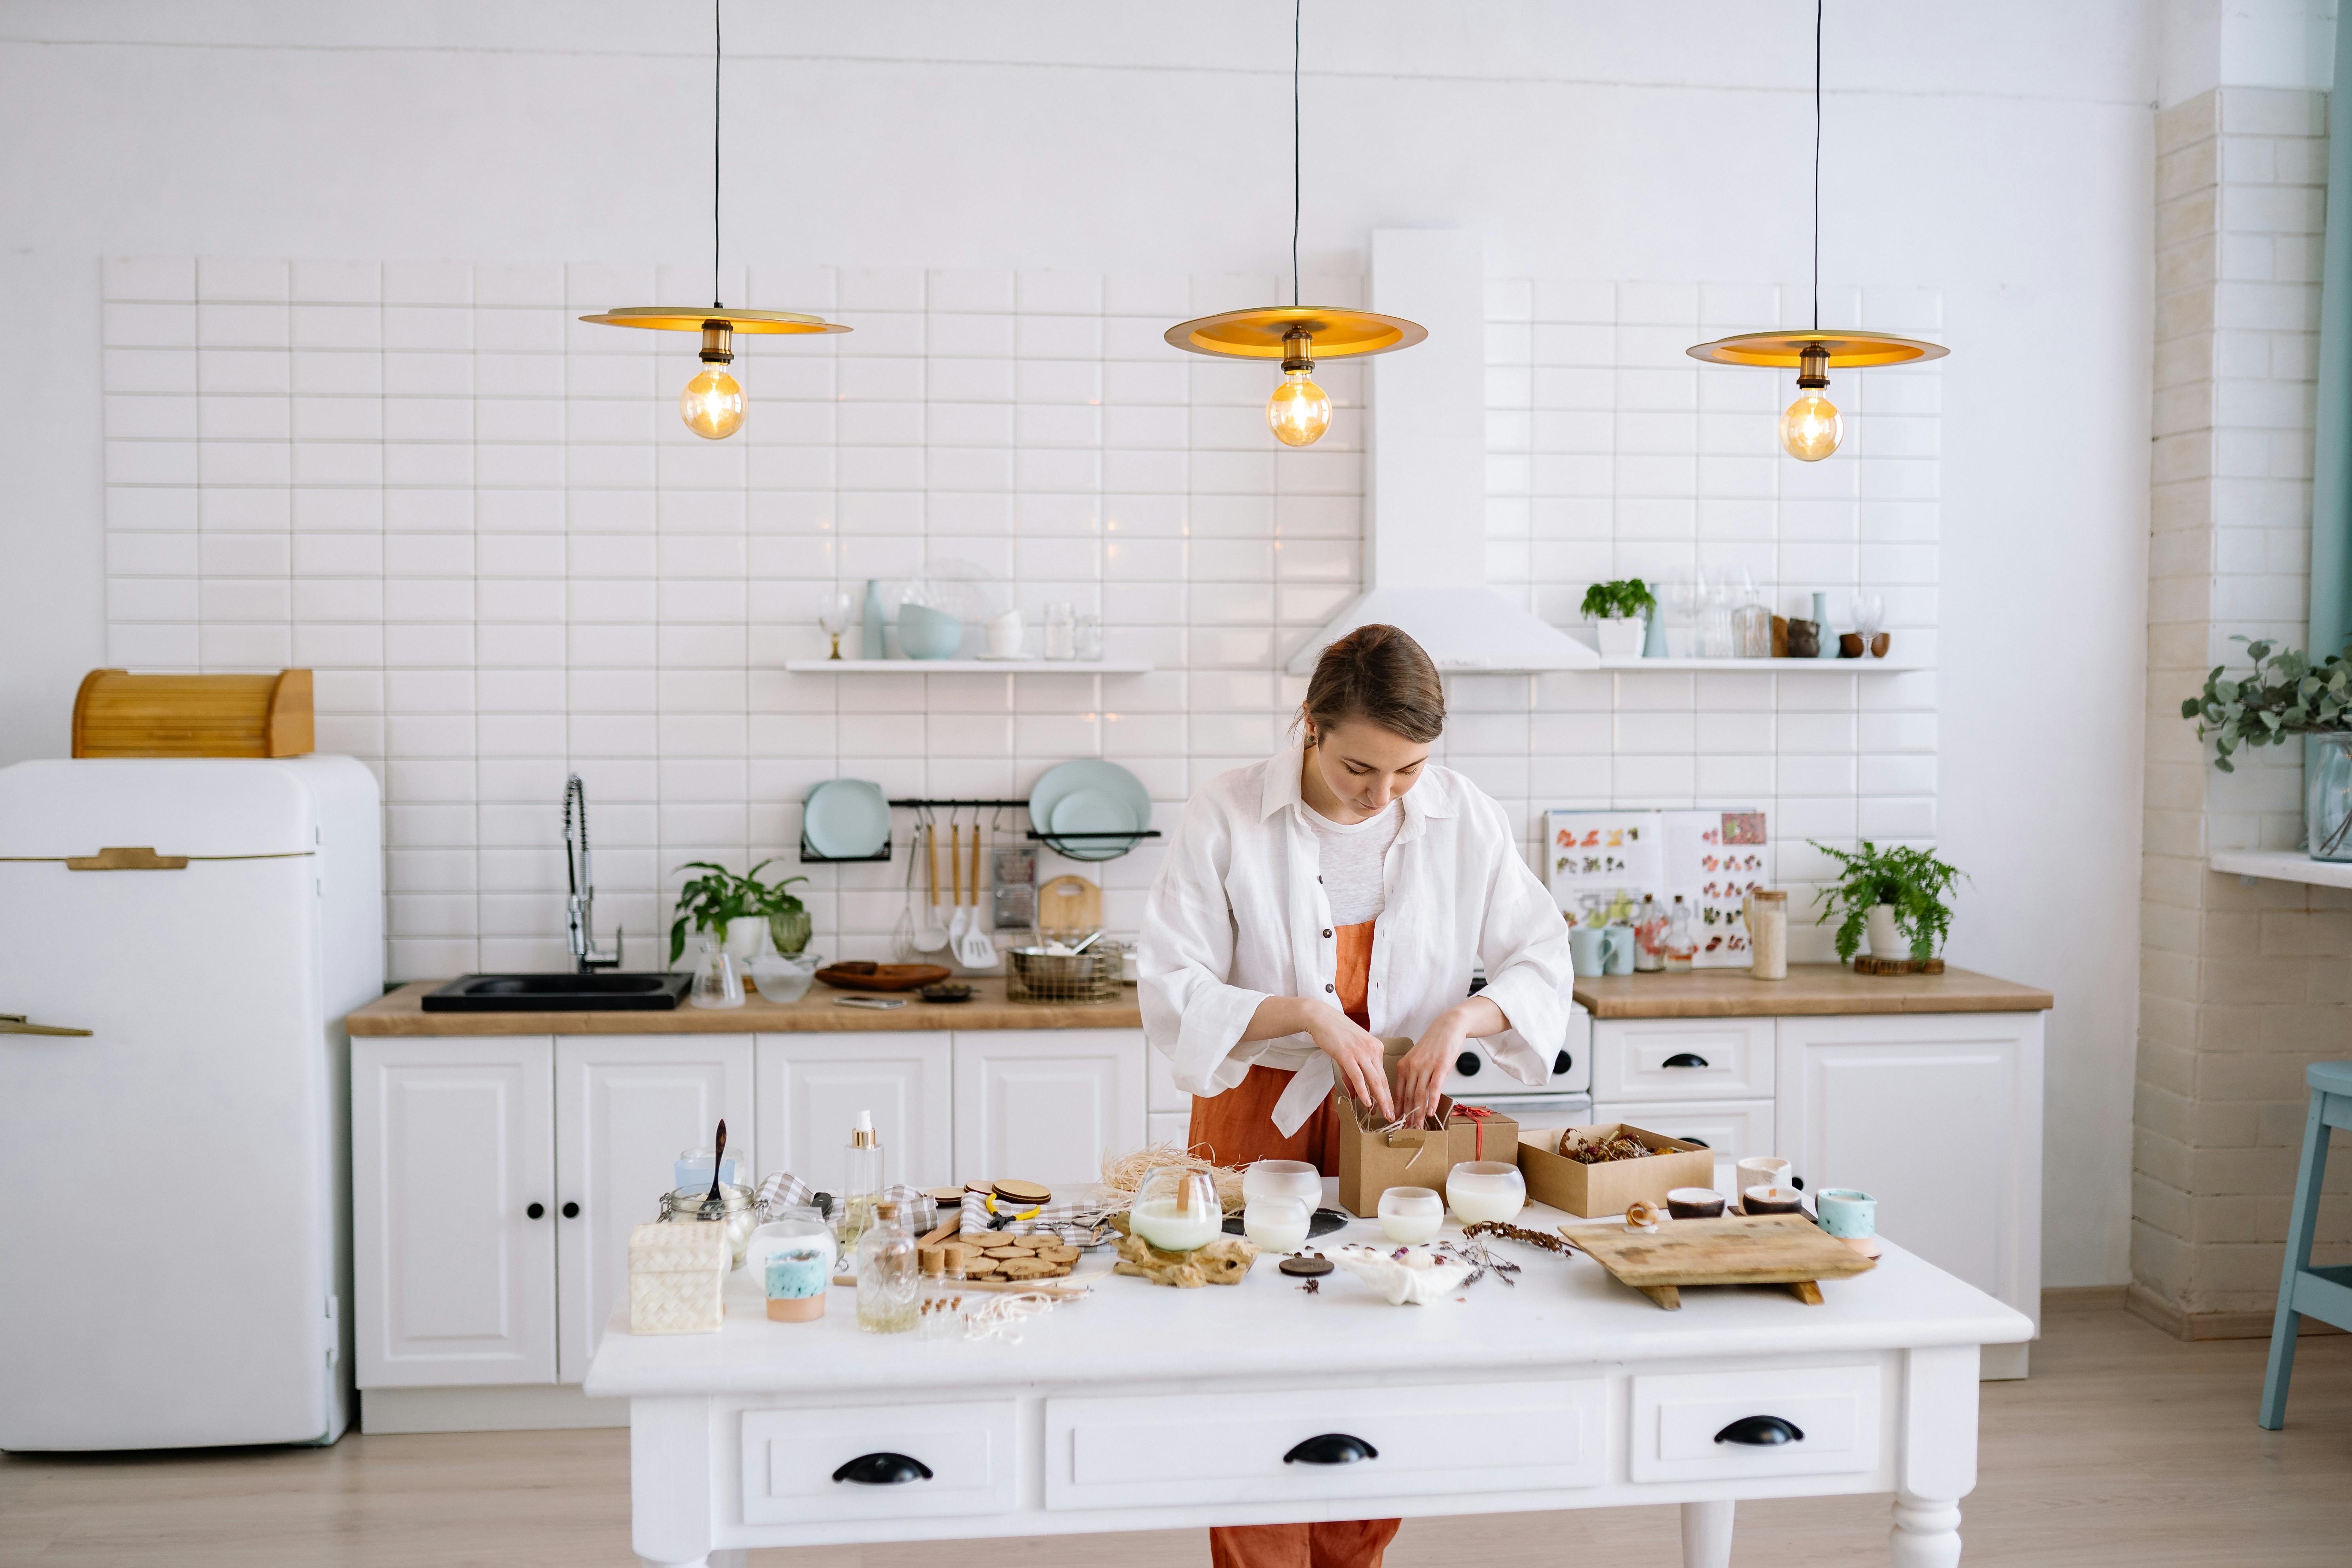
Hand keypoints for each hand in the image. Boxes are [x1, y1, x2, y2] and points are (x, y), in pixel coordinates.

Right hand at [1307, 1005, 1394, 1121]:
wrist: (1322, 1018)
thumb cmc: (1335, 1034)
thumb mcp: (1349, 1054)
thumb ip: (1352, 1075)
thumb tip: (1355, 1095)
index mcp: (1376, 1048)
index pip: (1384, 1075)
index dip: (1388, 1094)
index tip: (1391, 1108)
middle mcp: (1373, 1050)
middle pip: (1383, 1080)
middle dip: (1388, 1100)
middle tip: (1393, 1117)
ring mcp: (1361, 1052)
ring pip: (1374, 1080)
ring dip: (1380, 1099)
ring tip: (1384, 1114)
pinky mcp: (1348, 1054)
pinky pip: (1358, 1076)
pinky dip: (1363, 1091)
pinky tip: (1366, 1102)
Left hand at [1395, 1017, 1466, 1124]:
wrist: (1448, 1027)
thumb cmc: (1433, 1045)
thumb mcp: (1417, 1059)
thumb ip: (1413, 1075)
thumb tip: (1411, 1096)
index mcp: (1403, 1066)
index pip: (1397, 1092)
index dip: (1396, 1110)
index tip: (1396, 1123)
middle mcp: (1412, 1067)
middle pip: (1407, 1097)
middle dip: (1407, 1116)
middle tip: (1406, 1131)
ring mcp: (1426, 1067)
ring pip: (1419, 1095)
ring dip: (1418, 1114)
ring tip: (1418, 1128)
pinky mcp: (1440, 1066)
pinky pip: (1433, 1088)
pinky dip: (1431, 1102)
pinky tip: (1430, 1113)